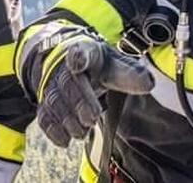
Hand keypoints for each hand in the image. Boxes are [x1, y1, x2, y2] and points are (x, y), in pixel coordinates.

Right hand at [37, 35, 153, 146]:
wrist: (67, 64)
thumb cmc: (97, 66)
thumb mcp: (114, 65)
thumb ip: (129, 74)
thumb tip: (149, 83)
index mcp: (85, 52)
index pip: (80, 52)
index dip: (79, 57)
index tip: (78, 62)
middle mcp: (63, 67)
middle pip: (67, 82)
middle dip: (79, 101)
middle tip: (92, 118)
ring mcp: (51, 84)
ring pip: (54, 100)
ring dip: (68, 119)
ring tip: (83, 131)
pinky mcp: (45, 102)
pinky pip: (43, 115)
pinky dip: (52, 129)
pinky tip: (64, 140)